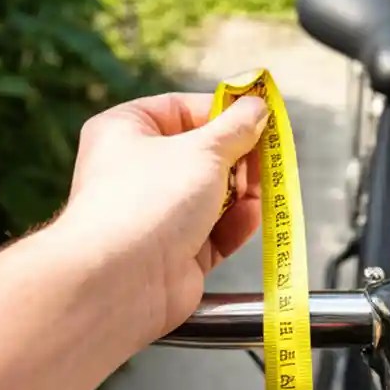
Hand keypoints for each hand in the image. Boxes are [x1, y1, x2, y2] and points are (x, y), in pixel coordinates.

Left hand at [56, 92, 267, 340]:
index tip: (259, 116)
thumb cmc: (150, 200)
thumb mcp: (203, 150)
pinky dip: (235, 224)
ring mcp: (156, 215)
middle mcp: (136, 171)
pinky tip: (252, 216)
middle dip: (238, 158)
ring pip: (212, 195)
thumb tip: (256, 107)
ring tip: (261, 190)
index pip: (182, 110)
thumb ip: (236, 128)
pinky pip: (214, 231)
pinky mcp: (176, 253)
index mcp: (126, 131)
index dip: (223, 112)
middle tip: (267, 157)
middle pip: (202, 154)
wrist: (122, 281)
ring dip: (242, 192)